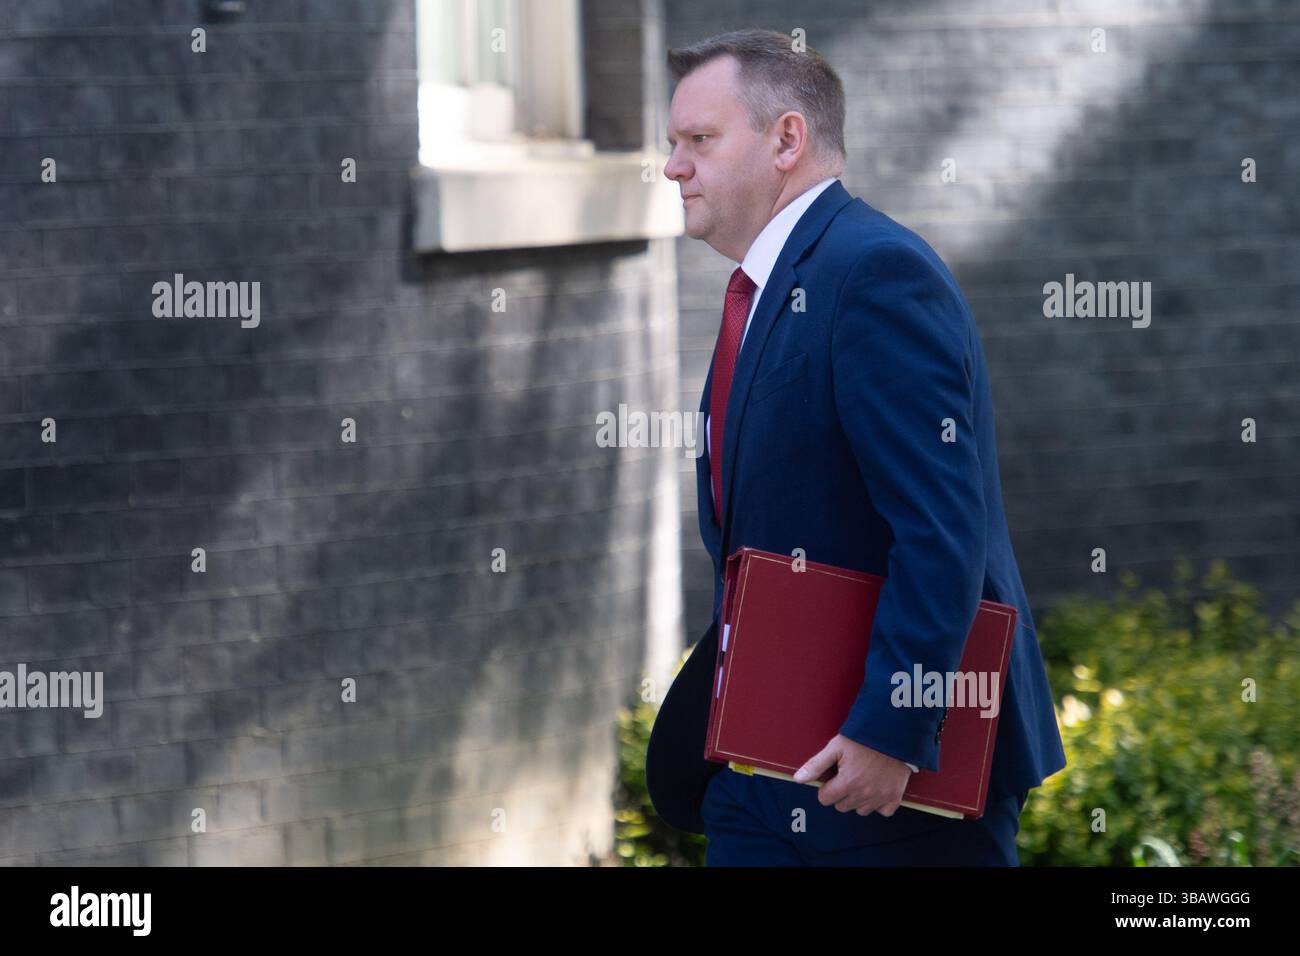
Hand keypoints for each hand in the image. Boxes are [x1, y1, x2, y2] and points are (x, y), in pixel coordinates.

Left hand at [792, 734, 910, 816]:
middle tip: (849, 776)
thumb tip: (798, 779)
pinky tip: (877, 788)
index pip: (825, 799)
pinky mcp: (894, 797)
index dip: (826, 787)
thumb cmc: (862, 738)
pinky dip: (879, 803)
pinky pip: (883, 811)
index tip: (833, 777)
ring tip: (863, 780)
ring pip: (860, 810)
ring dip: (858, 799)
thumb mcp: (835, 747)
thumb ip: (816, 765)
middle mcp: (863, 794)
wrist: (892, 733)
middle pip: (842, 806)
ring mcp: (880, 797)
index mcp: (847, 783)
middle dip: (841, 794)